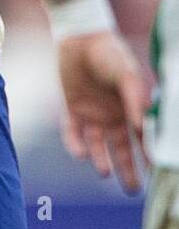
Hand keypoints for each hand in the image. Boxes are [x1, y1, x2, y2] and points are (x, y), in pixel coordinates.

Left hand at [57, 31, 150, 191]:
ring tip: (105, 173)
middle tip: (134, 190)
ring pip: (99, 146)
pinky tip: (80, 154)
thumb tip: (141, 128)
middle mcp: (114, 116)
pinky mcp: (72, 109)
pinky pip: (73, 132)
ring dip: (102, 160)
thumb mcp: (127, 76)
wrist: (80, 37)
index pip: (143, 139)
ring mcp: (93, 114)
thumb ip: (135, 100)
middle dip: (128, 170)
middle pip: (123, 149)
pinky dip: (75, 144)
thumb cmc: (110, 54)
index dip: (150, 156)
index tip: (157, 174)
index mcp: (132, 109)